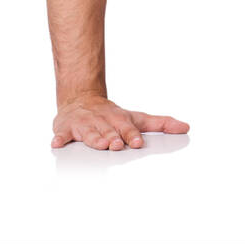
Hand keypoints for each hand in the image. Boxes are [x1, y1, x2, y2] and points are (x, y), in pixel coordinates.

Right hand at [51, 95, 189, 150]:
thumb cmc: (111, 115)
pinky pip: (62, 134)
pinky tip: (58, 144)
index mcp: (119, 118)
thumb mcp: (136, 117)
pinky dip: (59, 138)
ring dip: (94, 139)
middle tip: (117, 145)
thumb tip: (186, 127)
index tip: (137, 142)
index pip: (127, 127)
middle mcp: (102, 120)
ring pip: (89, 133)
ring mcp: (84, 124)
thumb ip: (160, 123)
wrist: (81, 100)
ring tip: (99, 144)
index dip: (132, 134)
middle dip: (113, 137)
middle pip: (108, 130)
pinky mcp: (66, 128)